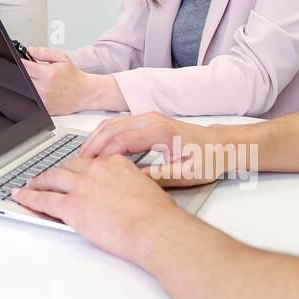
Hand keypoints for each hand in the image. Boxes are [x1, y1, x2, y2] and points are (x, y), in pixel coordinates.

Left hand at [12, 154, 175, 263]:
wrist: (154, 228)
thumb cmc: (156, 215)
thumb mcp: (146, 187)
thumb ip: (130, 184)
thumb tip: (126, 192)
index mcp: (114, 163)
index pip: (89, 162)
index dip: (77, 169)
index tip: (73, 173)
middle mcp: (95, 169)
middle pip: (67, 167)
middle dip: (55, 173)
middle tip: (47, 178)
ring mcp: (81, 186)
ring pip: (51, 179)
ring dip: (38, 182)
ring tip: (30, 186)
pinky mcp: (71, 205)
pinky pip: (43, 198)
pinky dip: (29, 197)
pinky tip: (22, 197)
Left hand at [23, 47, 119, 114]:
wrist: (84, 93)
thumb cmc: (73, 76)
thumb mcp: (62, 58)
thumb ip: (45, 52)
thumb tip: (30, 50)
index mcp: (48, 74)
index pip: (24, 66)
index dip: (19, 62)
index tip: (17, 61)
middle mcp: (44, 88)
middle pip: (22, 79)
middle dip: (23, 73)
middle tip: (29, 71)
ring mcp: (44, 100)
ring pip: (25, 90)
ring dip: (27, 84)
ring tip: (36, 81)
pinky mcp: (44, 108)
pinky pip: (31, 100)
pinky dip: (32, 95)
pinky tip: (39, 90)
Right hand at [80, 112, 229, 186]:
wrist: (221, 146)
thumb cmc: (208, 159)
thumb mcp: (185, 175)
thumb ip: (157, 177)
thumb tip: (131, 180)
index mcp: (159, 132)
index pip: (120, 141)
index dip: (101, 157)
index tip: (88, 171)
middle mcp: (151, 120)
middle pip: (110, 128)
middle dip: (90, 147)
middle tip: (76, 166)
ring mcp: (148, 118)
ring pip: (111, 124)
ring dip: (94, 140)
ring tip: (81, 160)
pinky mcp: (146, 121)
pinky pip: (117, 125)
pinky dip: (103, 136)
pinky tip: (96, 151)